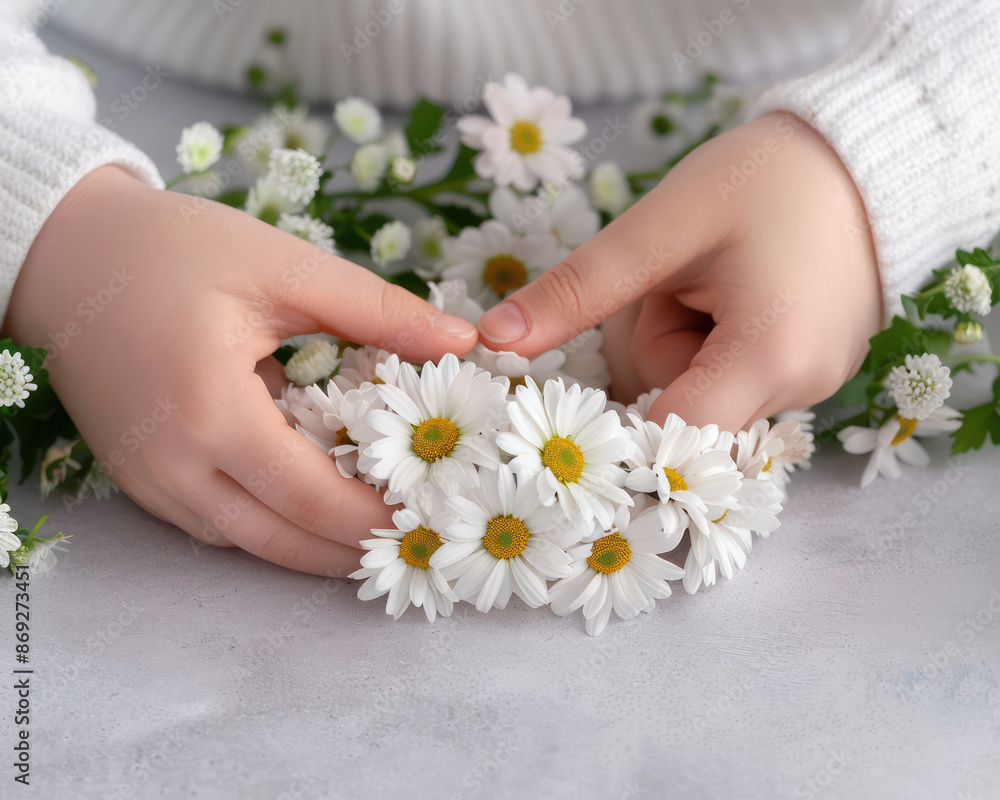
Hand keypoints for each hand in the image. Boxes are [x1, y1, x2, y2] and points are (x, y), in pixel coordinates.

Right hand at [5, 165, 478, 575]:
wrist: (65, 251)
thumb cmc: (173, 249)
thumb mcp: (284, 267)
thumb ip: (378, 310)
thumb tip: (462, 339)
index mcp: (210, 408)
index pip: (311, 497)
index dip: (377, 517)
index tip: (432, 514)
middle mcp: (172, 462)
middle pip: (281, 539)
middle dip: (352, 548)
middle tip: (417, 538)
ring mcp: (148, 478)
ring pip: (246, 541)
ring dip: (312, 545)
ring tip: (377, 532)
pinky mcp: (138, 476)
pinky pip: (214, 523)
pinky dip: (268, 524)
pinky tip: (311, 506)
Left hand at [477, 112, 881, 431]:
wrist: (867, 149)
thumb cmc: (765, 177)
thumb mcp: (659, 228)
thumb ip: (577, 292)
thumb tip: (494, 340)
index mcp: (768, 359)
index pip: (664, 439)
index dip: (613, 421)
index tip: (579, 385)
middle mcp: (800, 389)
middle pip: (681, 409)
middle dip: (660, 346)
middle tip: (685, 282)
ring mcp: (814, 382)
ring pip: (706, 389)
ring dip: (690, 338)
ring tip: (723, 273)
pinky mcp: (816, 367)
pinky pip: (738, 374)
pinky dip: (721, 339)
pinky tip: (744, 287)